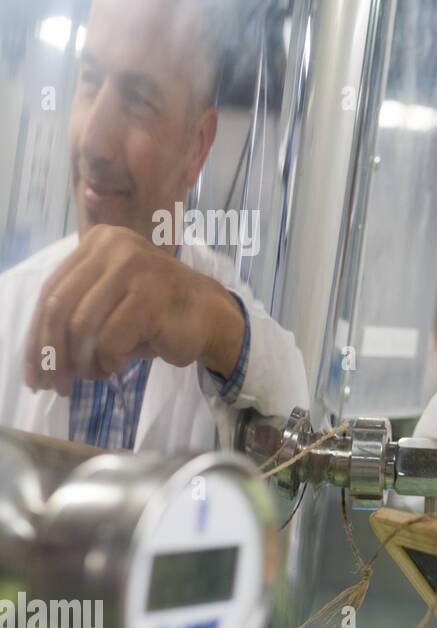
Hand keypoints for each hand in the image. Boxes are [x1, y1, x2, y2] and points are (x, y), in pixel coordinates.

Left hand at [22, 224, 244, 395]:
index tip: (34, 373)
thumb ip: (74, 312)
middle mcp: (114, 247)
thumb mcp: (108, 302)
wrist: (212, 316)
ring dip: (84, 361)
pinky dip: (110, 361)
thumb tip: (37, 360)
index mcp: (99, 241)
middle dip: (52, 354)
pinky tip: (118, 365)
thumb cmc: (156, 313)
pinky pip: (110, 339)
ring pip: (81, 325)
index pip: (52, 291)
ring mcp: (134, 269)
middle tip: (56, 386)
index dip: (35, 335)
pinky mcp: (150, 298)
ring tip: (96, 374)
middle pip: (59, 307)